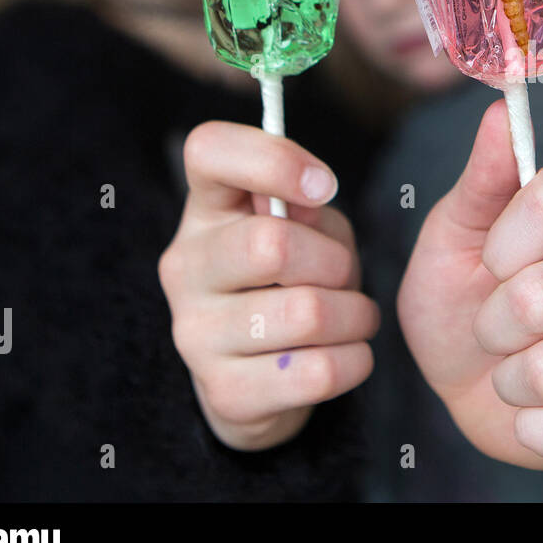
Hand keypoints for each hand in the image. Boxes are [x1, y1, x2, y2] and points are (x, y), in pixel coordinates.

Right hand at [158, 122, 378, 450]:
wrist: (264, 378)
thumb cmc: (295, 280)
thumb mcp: (311, 230)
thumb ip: (310, 210)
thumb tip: (305, 204)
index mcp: (206, 210)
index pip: (209, 150)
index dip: (274, 158)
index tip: (324, 186)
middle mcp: (186, 267)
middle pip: (271, 245)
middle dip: (335, 262)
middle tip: (343, 276)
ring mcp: (195, 334)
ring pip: (308, 313)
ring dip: (356, 315)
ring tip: (353, 317)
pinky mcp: (225, 392)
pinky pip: (319, 371)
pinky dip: (355, 360)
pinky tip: (347, 354)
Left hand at [398, 101, 542, 468]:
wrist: (469, 385)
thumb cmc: (464, 298)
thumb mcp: (454, 235)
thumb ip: (482, 179)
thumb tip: (499, 110)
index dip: (507, 240)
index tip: (488, 261)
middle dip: (492, 323)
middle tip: (494, 327)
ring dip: (511, 381)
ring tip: (514, 372)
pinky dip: (539, 429)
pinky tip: (536, 414)